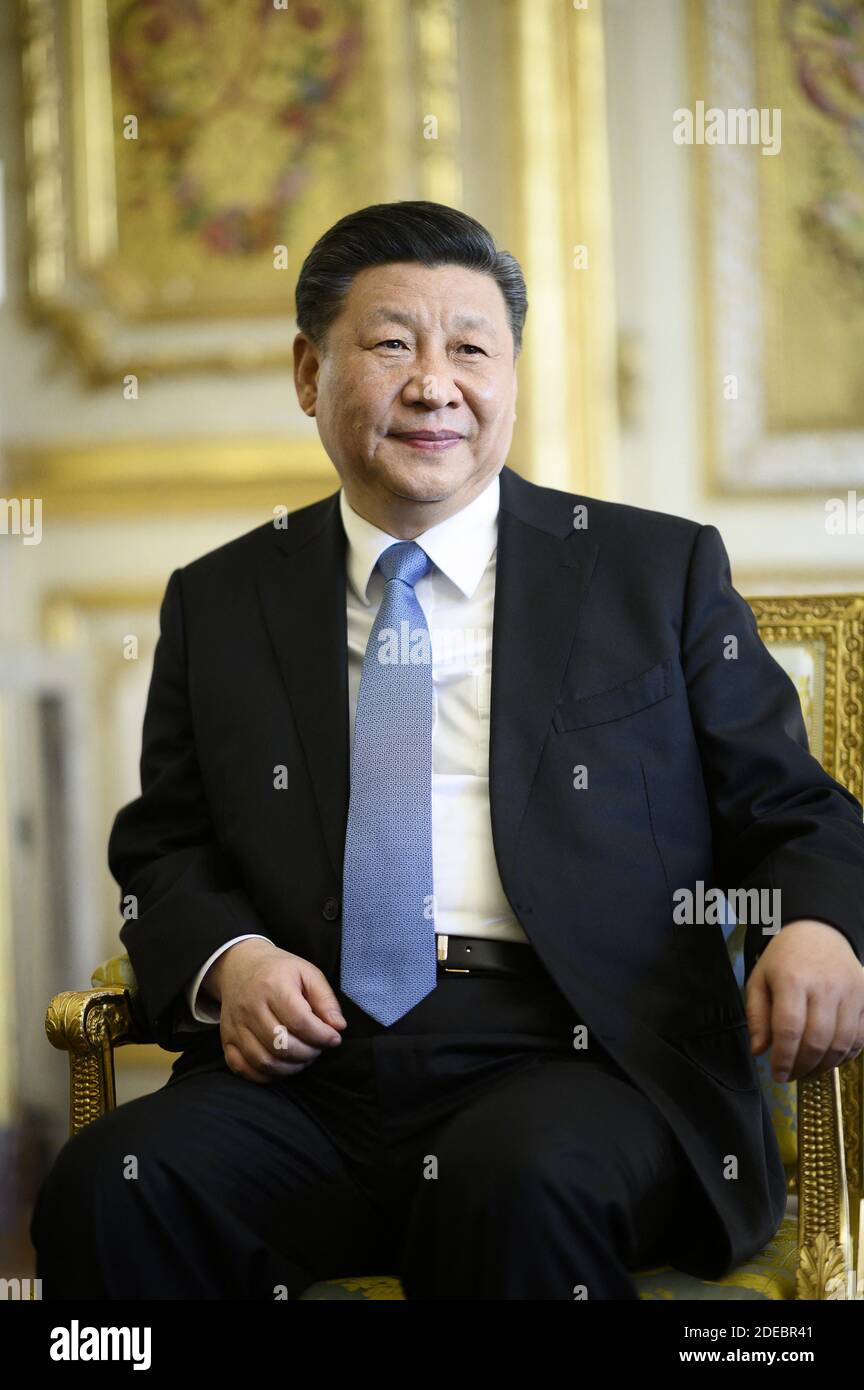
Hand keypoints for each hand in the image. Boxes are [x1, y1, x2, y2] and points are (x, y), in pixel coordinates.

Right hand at [204, 939, 347, 1083]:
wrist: (239, 967)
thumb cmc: (279, 971)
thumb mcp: (307, 973)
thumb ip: (326, 999)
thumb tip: (338, 1027)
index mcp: (273, 985)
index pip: (300, 1021)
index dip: (322, 1036)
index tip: (334, 1038)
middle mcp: (250, 1007)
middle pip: (281, 1045)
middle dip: (308, 1054)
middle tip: (318, 1048)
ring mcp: (235, 1026)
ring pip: (264, 1061)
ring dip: (291, 1068)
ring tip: (304, 1057)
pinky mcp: (226, 1040)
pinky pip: (243, 1069)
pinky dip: (266, 1076)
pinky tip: (282, 1066)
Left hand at [746, 919, 863, 1083]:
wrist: (818, 932)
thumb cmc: (784, 959)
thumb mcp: (759, 980)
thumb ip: (757, 1016)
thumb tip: (760, 1051)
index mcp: (792, 979)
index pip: (789, 1028)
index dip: (784, 1058)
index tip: (777, 1075)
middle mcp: (825, 985)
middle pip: (818, 1040)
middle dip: (803, 1066)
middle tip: (792, 1076)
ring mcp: (851, 991)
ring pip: (842, 1043)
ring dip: (825, 1066)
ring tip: (809, 1071)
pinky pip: (861, 1037)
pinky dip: (847, 1055)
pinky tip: (830, 1059)